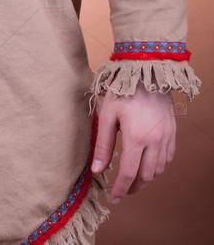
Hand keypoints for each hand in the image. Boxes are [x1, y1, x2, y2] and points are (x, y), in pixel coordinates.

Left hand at [90, 83, 175, 203]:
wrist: (147, 71)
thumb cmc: (123, 90)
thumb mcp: (107, 114)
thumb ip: (103, 144)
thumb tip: (98, 169)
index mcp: (136, 138)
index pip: (128, 174)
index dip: (120, 189)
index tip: (113, 198)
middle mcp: (154, 141)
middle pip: (145, 176)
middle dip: (133, 187)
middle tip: (123, 191)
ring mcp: (166, 137)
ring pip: (159, 169)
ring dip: (146, 177)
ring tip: (134, 178)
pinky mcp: (172, 131)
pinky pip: (168, 157)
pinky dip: (158, 166)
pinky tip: (149, 163)